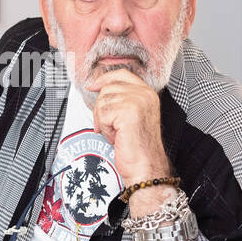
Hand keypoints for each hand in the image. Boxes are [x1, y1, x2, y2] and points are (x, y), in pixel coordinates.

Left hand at [86, 68, 169, 184]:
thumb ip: (121, 99)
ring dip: (104, 120)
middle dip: (101, 108)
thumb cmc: (138, 147)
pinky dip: (105, 128)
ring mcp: (137, 101)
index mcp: (148, 93)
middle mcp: (145, 94)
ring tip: (117, 133)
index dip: (104, 78)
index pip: (122, 74)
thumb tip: (98, 88)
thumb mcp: (131, 116)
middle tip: (110, 126)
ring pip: (103, 101)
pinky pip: (102, 114)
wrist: (145, 166)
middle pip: (108, 88)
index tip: (93, 85)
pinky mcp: (127, 111)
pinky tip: (117, 136)